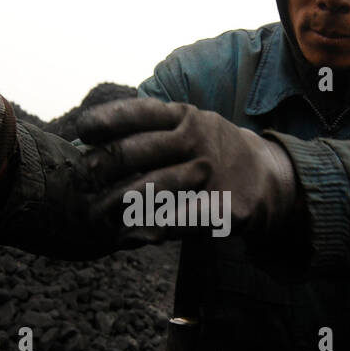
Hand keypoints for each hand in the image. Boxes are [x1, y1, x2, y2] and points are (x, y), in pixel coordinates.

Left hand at [76, 98, 298, 244]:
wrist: (269, 178)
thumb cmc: (211, 153)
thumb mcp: (189, 126)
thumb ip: (150, 130)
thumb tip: (90, 137)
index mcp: (185, 116)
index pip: (139, 112)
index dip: (105, 120)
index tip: (81, 131)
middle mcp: (197, 139)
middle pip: (134, 151)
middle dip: (99, 168)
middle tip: (80, 184)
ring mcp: (211, 173)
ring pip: (150, 188)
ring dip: (116, 206)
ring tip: (94, 217)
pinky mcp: (224, 207)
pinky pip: (179, 221)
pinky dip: (150, 230)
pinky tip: (129, 237)